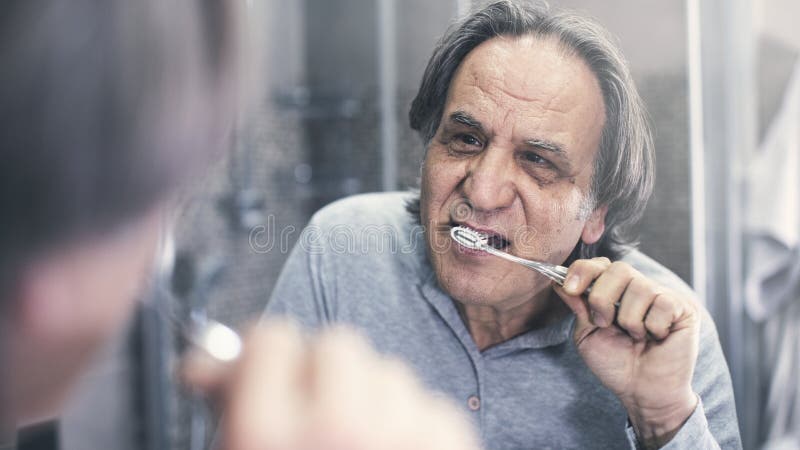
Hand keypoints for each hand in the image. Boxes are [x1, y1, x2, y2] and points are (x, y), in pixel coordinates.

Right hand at [182, 320, 480, 449]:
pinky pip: (434, 406)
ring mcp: (402, 442)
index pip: (273, 339)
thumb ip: (230, 412)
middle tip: (317, 413)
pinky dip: (417, 427)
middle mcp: (339, 431)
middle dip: (325, 373)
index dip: (269, 358)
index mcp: (266, 440)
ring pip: (391, 372)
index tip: (269, 373)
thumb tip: (208, 363)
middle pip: (339, 345)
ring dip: (374, 400)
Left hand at [553, 257, 699, 446]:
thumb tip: (557, 280)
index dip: (584, 270)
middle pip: (619, 269)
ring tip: (635, 337)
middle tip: (604, 324)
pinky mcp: (683, 308)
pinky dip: (652, 327)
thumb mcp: (587, 334)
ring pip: (640, 288)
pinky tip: (656, 338)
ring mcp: (662, 296)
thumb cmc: (616, 364)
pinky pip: (662, 304)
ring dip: (629, 320)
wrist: (642, 392)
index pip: (600, 264)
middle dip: (602, 297)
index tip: (570, 289)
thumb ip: (577, 306)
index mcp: (615, 291)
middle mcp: (638, 288)